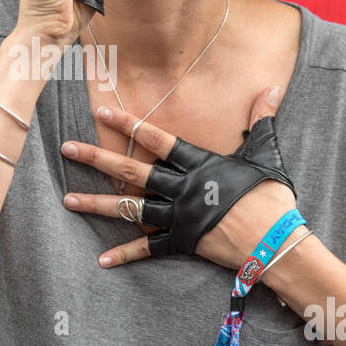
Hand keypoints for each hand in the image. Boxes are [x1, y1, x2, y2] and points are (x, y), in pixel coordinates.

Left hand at [60, 86, 299, 269]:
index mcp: (199, 164)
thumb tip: (272, 86)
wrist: (277, 240)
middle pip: (131, 171)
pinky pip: (148, 250)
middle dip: (97, 159)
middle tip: (67, 149)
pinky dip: (125, 255)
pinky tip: (101, 259)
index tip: (102, 112)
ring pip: (130, 209)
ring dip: (97, 204)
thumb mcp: (266, 152)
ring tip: (68, 199)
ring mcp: (179, 217)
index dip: (130, 125)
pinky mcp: (182, 243)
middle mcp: (182, 188)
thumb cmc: (272, 196)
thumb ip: (262, 118)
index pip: (158, 139)